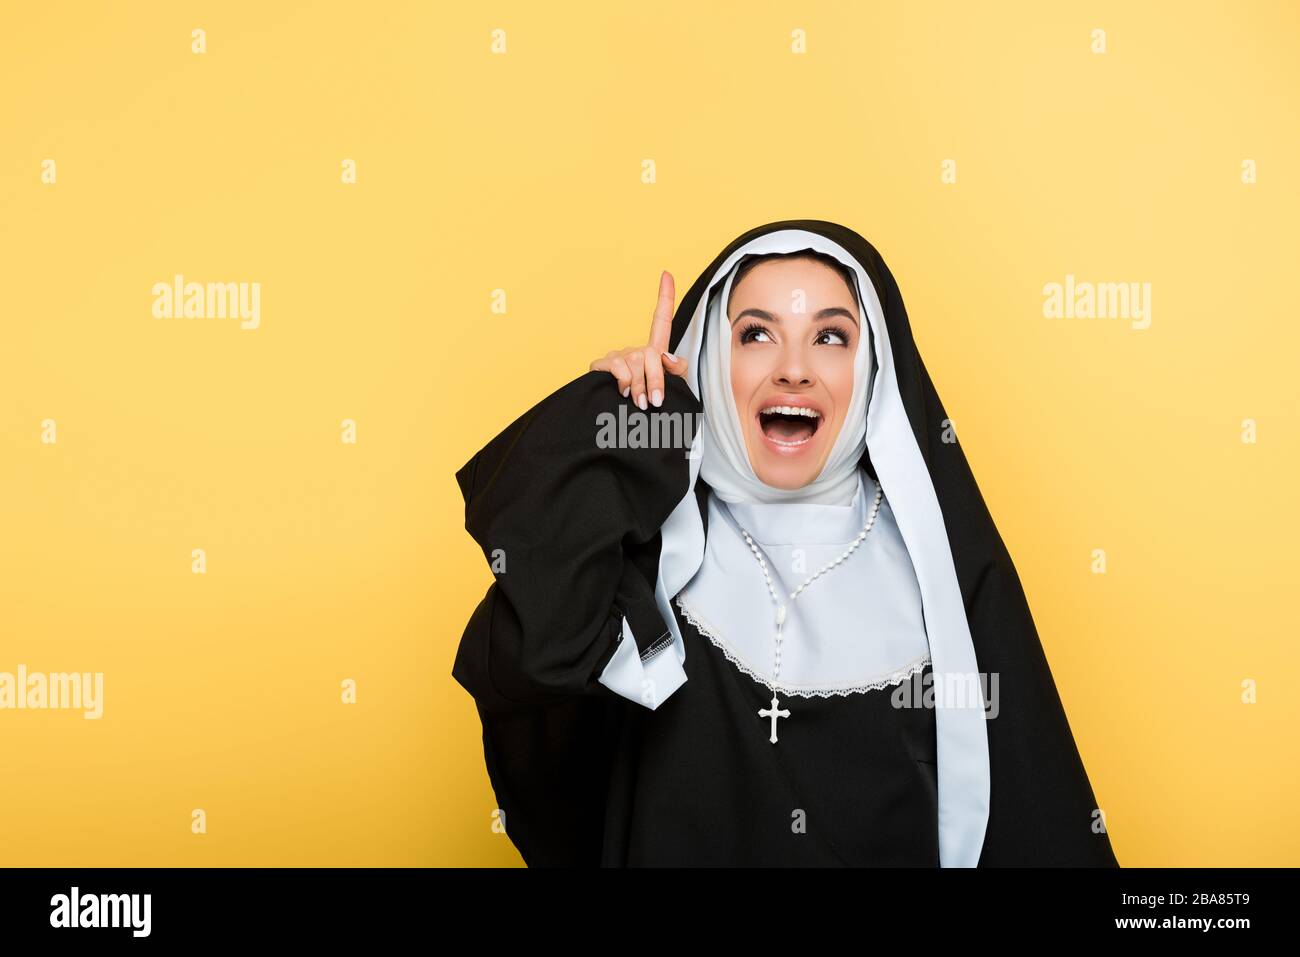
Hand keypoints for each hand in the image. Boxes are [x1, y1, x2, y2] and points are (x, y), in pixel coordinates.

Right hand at [588, 270, 688, 408]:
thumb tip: (668, 357)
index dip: (665, 297)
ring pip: (634, 363)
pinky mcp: (600, 366)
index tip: (667, 275)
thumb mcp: (670, 390)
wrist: (623, 430)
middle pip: (650, 354)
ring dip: (639, 385)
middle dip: (656, 379)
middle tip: (656, 402)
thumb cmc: (649, 409)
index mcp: (653, 352)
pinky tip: (621, 392)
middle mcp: (635, 350)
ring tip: (640, 404)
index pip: (661, 320)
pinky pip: (616, 366)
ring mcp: (617, 356)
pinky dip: (622, 380)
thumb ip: (677, 371)